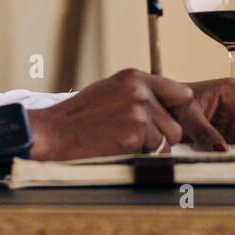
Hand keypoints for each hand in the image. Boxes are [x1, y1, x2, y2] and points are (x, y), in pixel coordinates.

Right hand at [22, 69, 227, 160]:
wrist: (52, 132)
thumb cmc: (78, 117)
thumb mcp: (110, 92)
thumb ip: (139, 94)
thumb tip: (167, 109)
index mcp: (134, 77)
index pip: (181, 93)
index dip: (182, 113)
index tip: (178, 125)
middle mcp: (140, 90)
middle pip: (177, 124)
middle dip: (162, 138)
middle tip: (136, 140)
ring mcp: (138, 110)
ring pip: (167, 140)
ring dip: (150, 149)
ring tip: (121, 142)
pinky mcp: (135, 133)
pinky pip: (154, 153)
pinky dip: (139, 157)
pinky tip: (116, 148)